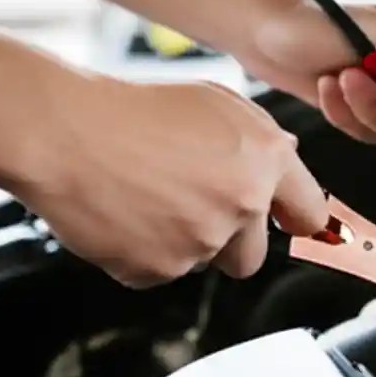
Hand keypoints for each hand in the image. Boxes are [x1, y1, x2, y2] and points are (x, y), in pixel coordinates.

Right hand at [14, 77, 327, 287]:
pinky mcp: (159, 270)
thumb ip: (259, 137)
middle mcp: (241, 203)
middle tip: (191, 205)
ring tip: (149, 199)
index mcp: (263, 158)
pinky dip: (146, 253)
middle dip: (230, 240)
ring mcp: (201, 242)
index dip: (295, 219)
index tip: (288, 223)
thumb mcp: (213, 102)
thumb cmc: (133, 111)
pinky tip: (126, 214)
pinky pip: (162, 273)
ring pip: (205, 263)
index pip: (311, 212)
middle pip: (254, 255)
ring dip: (185, 243)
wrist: (64, 134)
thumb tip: (285, 159)